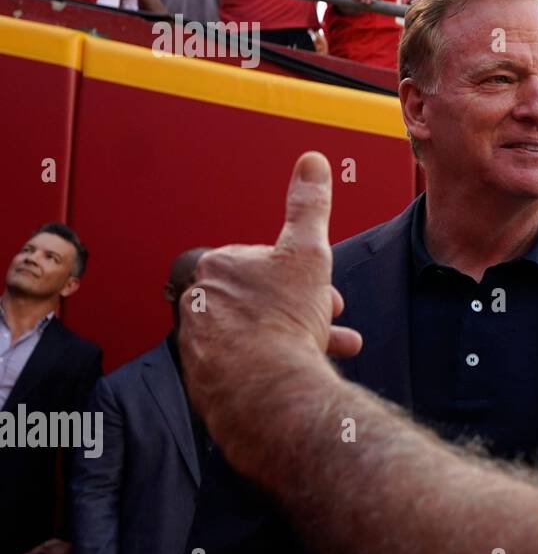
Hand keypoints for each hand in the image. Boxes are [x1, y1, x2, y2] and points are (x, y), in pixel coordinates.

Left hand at [180, 153, 361, 434]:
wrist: (267, 390)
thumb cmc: (282, 321)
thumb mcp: (307, 252)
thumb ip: (309, 206)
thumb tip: (311, 163)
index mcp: (216, 269)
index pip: (260, 260)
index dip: (297, 273)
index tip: (318, 287)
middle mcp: (199, 305)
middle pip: (258, 299)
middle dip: (297, 307)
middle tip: (323, 319)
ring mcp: (200, 347)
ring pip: (254, 334)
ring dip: (291, 338)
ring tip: (322, 351)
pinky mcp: (207, 382)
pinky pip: (245, 367)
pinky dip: (272, 366)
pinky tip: (297, 372)